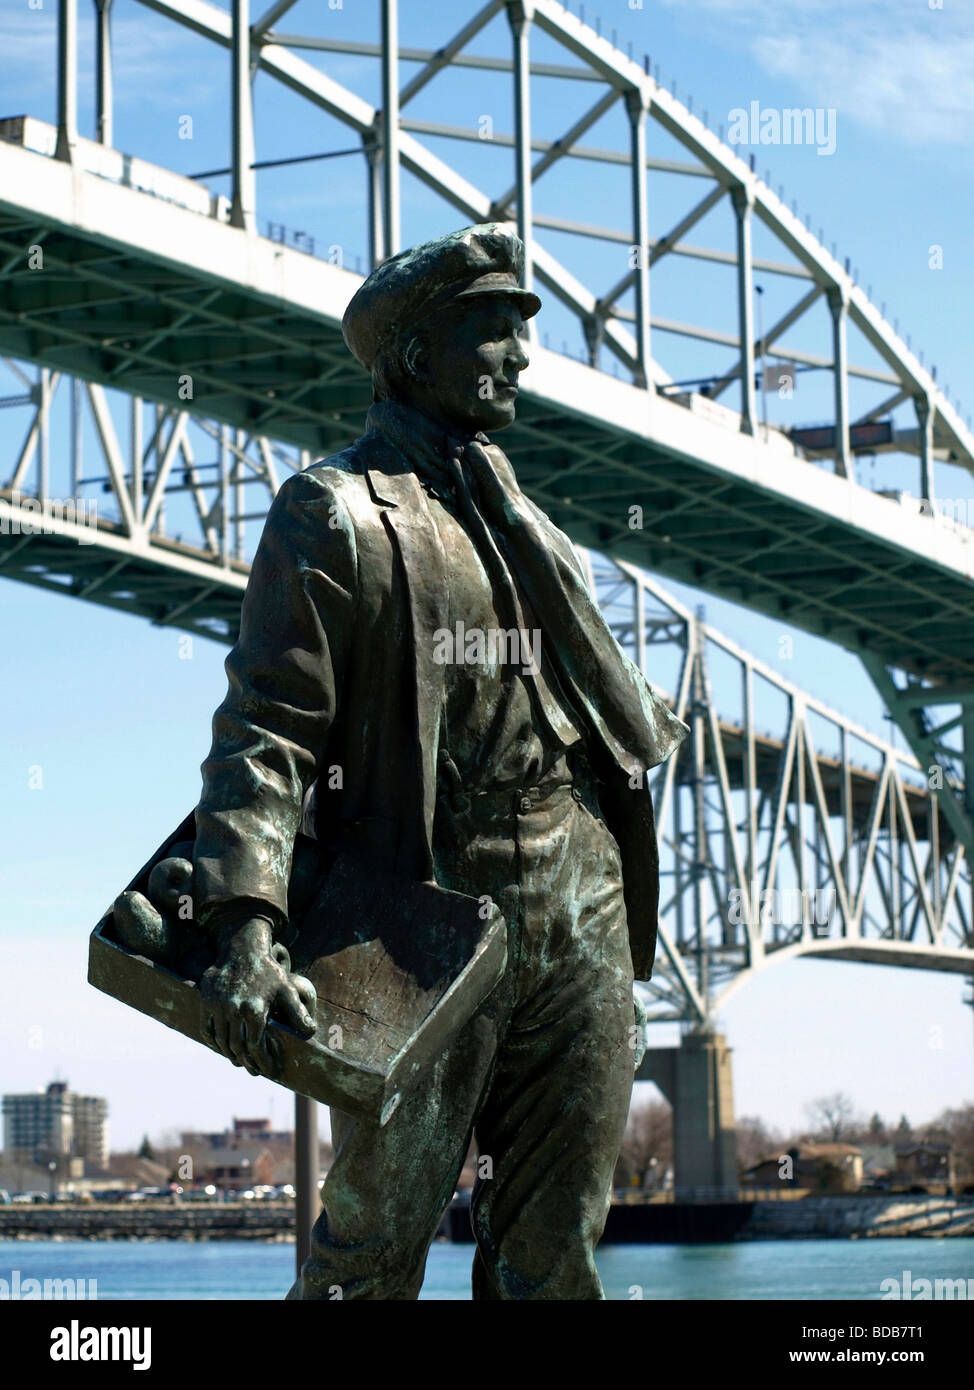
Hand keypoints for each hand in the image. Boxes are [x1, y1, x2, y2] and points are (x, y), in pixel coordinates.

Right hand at [199, 917, 316, 1077]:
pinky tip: (223, 1048)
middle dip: (247, 1064)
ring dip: (231, 1055)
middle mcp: (234, 1009)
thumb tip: (311, 1032)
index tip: (269, 1071)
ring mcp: (217, 1006)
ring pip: (222, 1042)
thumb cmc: (268, 971)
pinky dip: (214, 1043)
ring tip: (241, 1061)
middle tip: (254, 1071)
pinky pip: (206, 1030)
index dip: (263, 1063)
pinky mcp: (205, 1001)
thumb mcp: (287, 989)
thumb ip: (298, 1012)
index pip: (256, 1047)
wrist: (243, 949)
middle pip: (238, 1048)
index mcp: (255, 1009)